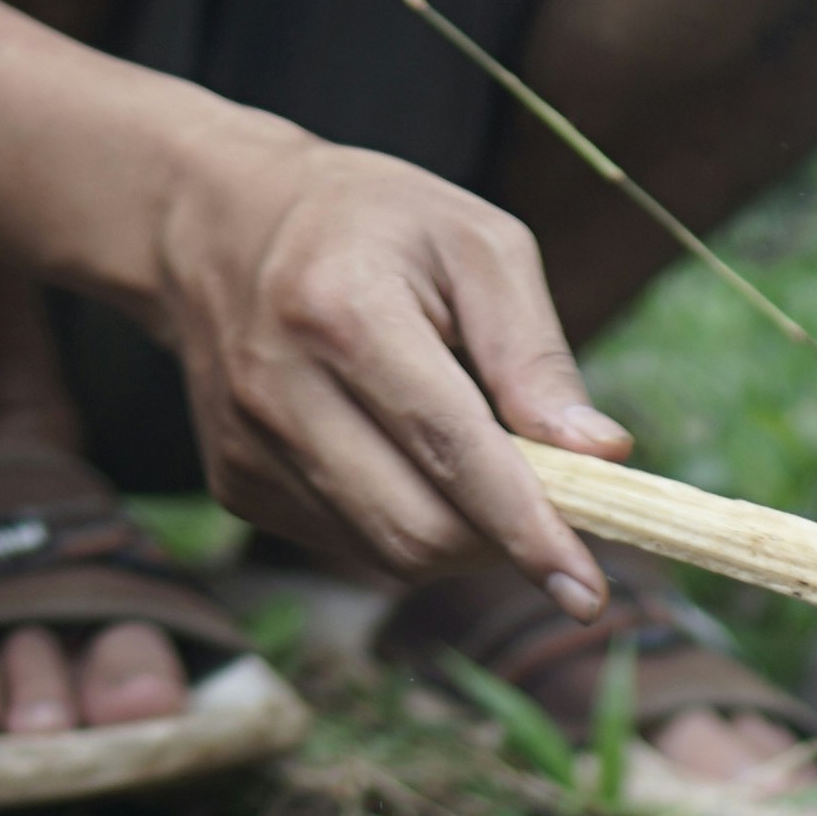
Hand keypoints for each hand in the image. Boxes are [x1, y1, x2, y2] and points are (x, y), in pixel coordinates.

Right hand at [153, 117, 630, 605]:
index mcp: (343, 312)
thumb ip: (536, 354)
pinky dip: (405, 525)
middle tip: (550, 505)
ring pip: (388, 553)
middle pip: (419, 528)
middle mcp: (281, 389)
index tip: (587, 591)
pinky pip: (350, 544)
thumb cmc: (370, 225)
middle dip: (503, 541)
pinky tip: (407, 462)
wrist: (215, 226)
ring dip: (460, 539)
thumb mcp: (475, 244)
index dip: (525, 528)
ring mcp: (248, 447)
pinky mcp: (237, 486)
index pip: (451, 450)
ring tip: (477, 467)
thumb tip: (601, 457)